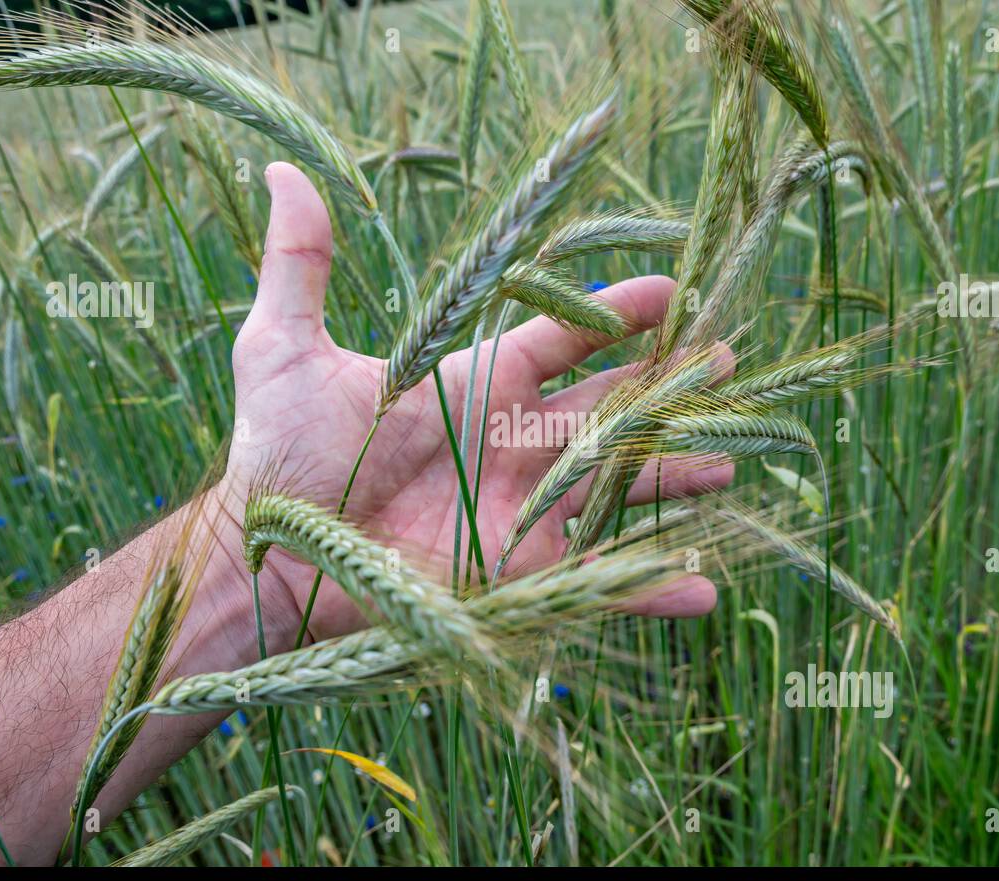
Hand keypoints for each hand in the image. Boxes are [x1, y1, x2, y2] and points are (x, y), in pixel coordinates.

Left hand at [218, 163, 732, 647]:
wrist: (266, 560)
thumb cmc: (278, 455)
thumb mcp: (287, 350)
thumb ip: (302, 265)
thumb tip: (283, 172)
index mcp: (474, 386)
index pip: (564, 341)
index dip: (617, 314)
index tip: (673, 288)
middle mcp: (509, 446)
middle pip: (609, 412)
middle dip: (669, 391)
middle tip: (730, 367)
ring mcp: (518, 513)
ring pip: (617, 488)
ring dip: (674, 477)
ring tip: (732, 463)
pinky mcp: (515, 578)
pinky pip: (593, 583)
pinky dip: (647, 590)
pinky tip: (701, 588)